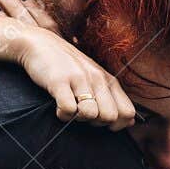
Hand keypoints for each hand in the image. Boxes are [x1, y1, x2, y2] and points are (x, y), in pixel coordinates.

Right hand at [9, 10, 134, 128]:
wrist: (39, 44)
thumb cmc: (68, 66)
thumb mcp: (95, 78)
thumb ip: (113, 98)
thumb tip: (130, 122)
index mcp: (109, 80)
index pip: (127, 113)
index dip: (116, 124)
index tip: (100, 120)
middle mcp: (98, 78)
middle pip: (110, 117)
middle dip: (95, 123)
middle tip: (81, 113)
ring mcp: (79, 79)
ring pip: (91, 114)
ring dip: (78, 119)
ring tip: (69, 108)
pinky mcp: (59, 81)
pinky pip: (68, 110)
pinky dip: (62, 115)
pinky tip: (57, 106)